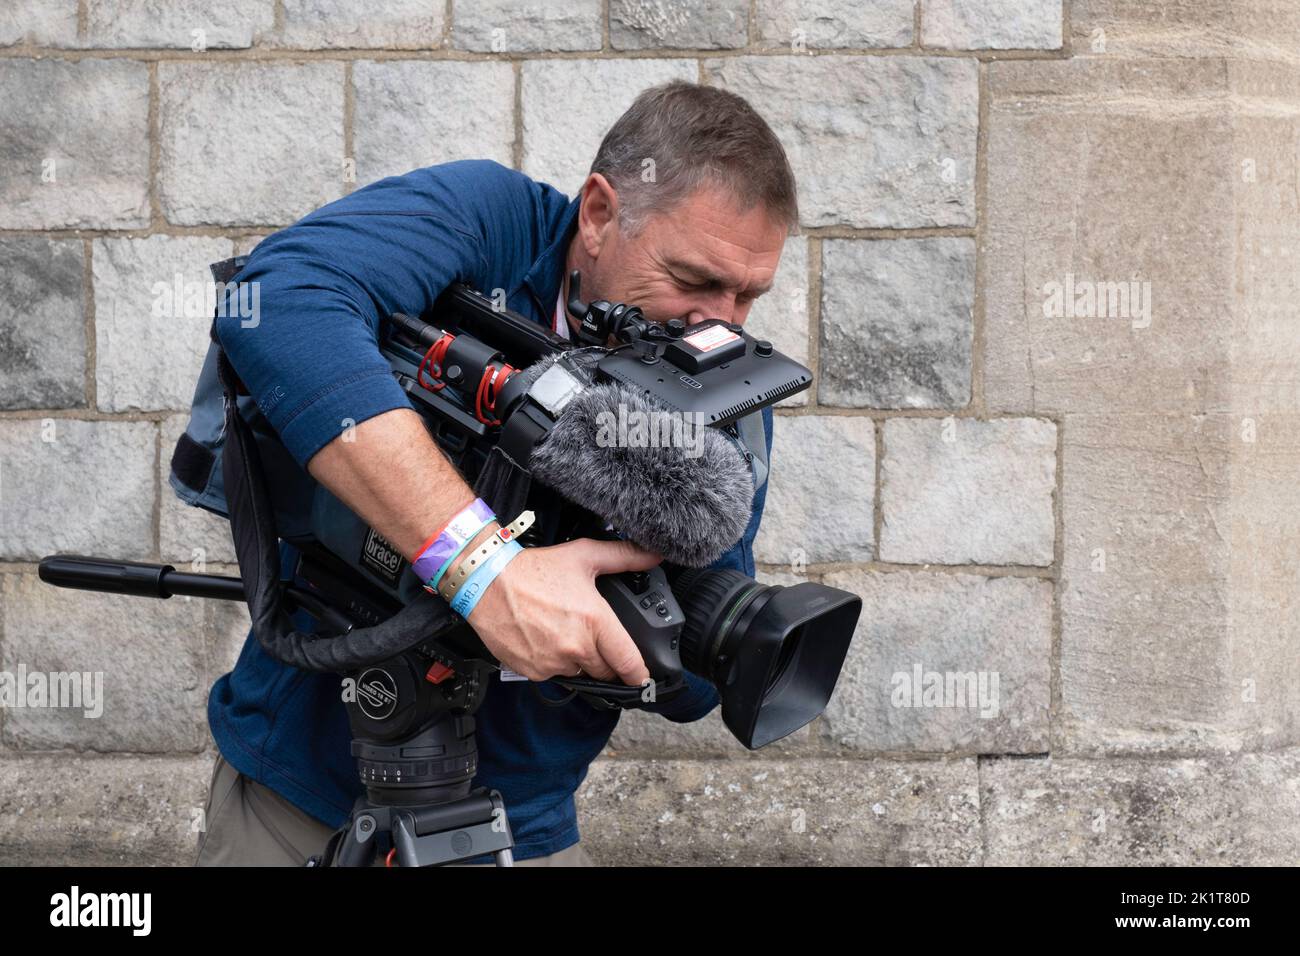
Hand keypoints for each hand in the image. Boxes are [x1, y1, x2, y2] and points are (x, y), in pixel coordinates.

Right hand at [464, 537, 660, 685]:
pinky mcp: (532, 671)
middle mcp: (576, 648)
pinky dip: (553, 663)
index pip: (629, 663)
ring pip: (579, 673)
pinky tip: (545, 640)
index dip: (639, 674)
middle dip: (605, 661)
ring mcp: (553, 663)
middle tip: (595, 640)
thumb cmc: (534, 569)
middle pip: (605, 672)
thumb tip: (654, 556)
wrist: (486, 582)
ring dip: (578, 661)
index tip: (643, 678)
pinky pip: (552, 675)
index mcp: (595, 622)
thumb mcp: (584, 555)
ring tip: (564, 633)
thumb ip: (624, 556)